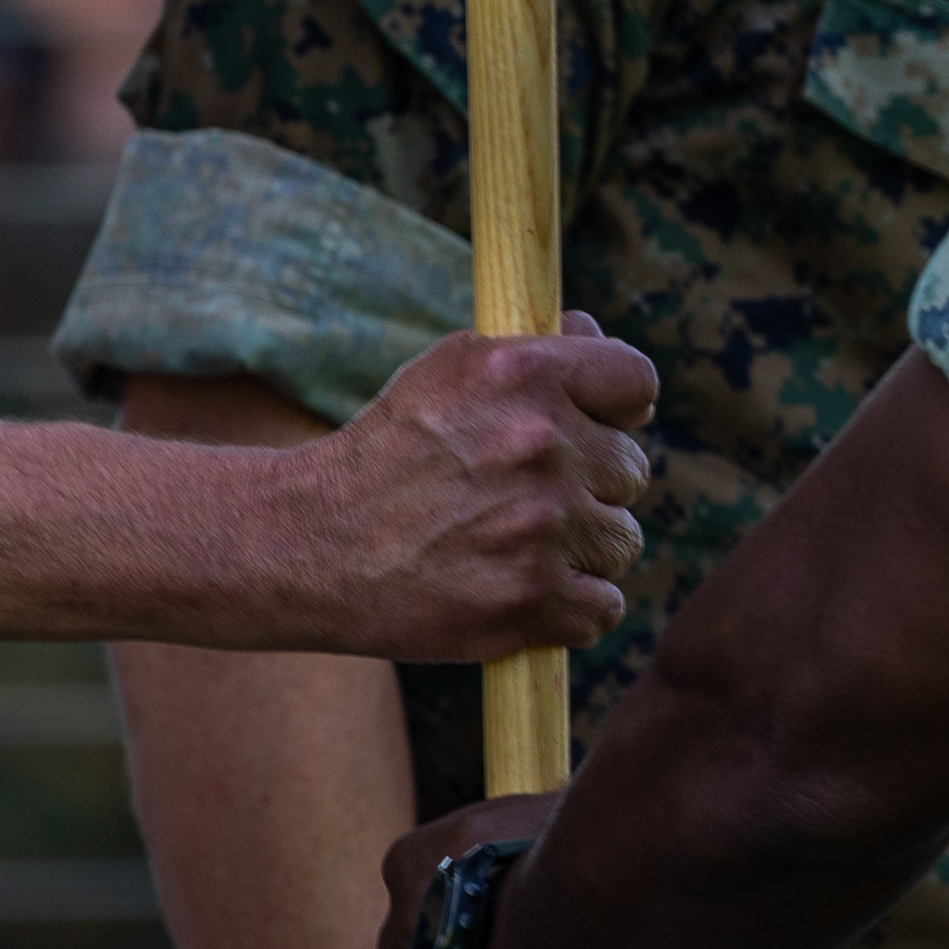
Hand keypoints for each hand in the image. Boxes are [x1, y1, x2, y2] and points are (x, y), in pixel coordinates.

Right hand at [269, 324, 653, 661]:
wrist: (311, 544)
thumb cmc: (385, 454)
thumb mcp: (447, 371)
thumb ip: (534, 351)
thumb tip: (597, 339)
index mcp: (525, 375)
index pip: (636, 382)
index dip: (618, 409)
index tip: (594, 429)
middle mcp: (540, 444)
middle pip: (630, 469)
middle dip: (589, 485)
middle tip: (523, 497)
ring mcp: (541, 527)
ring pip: (621, 541)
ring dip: (582, 549)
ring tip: (514, 544)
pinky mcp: (532, 599)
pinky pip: (603, 607)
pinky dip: (570, 608)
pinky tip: (519, 588)